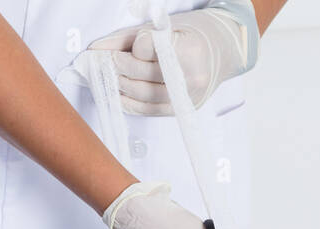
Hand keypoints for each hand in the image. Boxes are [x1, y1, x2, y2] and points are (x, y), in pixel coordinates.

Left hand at [88, 1, 259, 115]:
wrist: (221, 49)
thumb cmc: (192, 34)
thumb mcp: (162, 27)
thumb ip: (127, 38)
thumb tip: (97, 50)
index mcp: (188, 49)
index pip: (146, 49)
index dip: (134, 47)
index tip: (131, 46)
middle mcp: (191, 76)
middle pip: (143, 75)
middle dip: (120, 68)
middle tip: (110, 62)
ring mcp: (188, 96)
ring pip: (144, 96)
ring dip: (122, 87)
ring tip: (113, 76)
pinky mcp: (183, 109)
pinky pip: (151, 111)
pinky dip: (131, 104)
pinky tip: (121, 95)